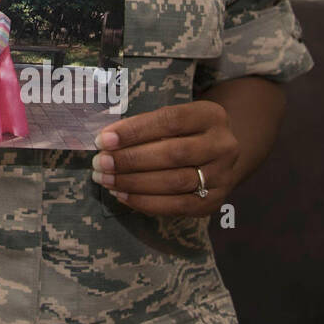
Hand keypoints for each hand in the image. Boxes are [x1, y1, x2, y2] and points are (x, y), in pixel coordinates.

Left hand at [89, 101, 238, 217]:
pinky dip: (146, 202)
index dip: (134, 130)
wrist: (218, 155)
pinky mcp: (215, 201)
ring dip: (134, 183)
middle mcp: (222, 145)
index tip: (104, 139)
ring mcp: (222, 176)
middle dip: (130, 160)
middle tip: (100, 163)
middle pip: (174, 154)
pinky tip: (122, 195)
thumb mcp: (172, 118)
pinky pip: (178, 206)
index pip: (170, 121)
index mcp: (210, 116)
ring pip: (175, 182)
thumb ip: (144, 125)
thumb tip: (105, 140)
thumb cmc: (183, 132)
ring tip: (105, 179)